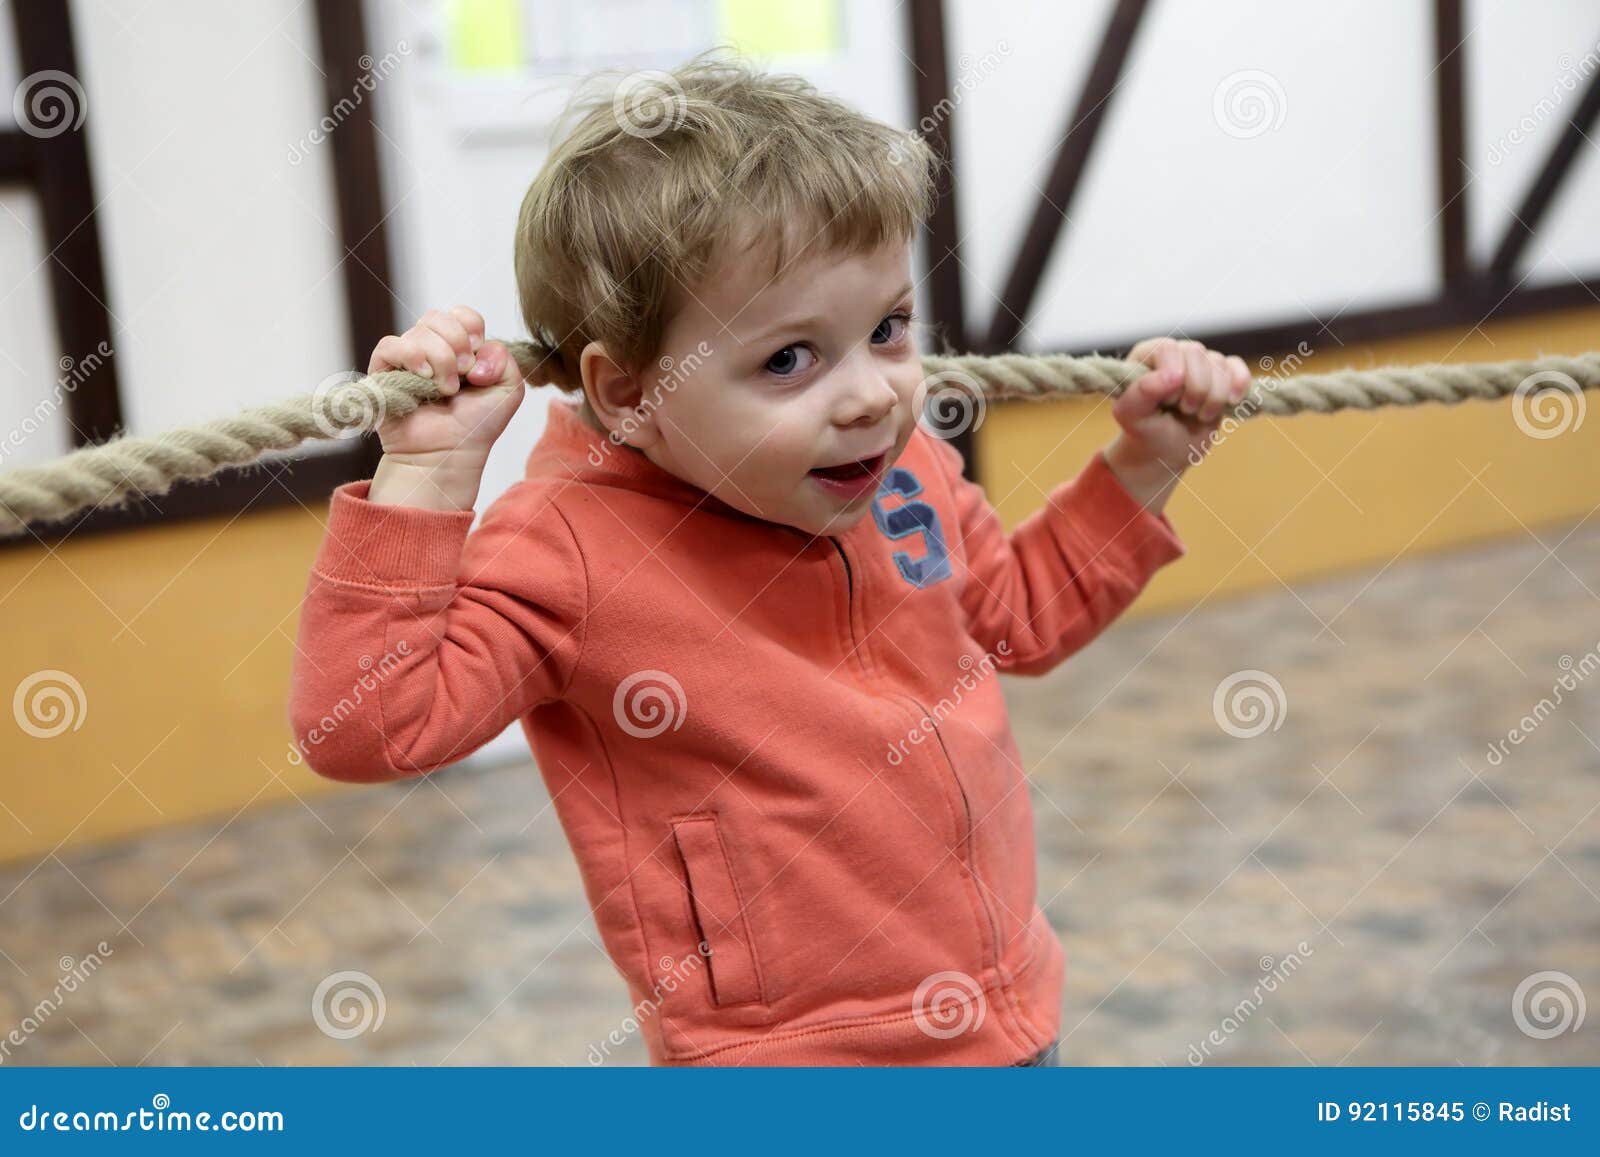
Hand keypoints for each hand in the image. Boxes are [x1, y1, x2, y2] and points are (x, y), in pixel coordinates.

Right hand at [370, 305, 525, 463]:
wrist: (450, 453)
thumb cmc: (476, 425)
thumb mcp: (509, 390)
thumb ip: (504, 358)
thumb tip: (479, 347)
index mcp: (458, 347)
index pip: (460, 314)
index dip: (470, 325)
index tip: (477, 351)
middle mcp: (430, 349)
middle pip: (438, 317)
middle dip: (457, 343)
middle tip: (465, 375)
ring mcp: (406, 360)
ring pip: (418, 332)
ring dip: (440, 359)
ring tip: (447, 389)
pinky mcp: (383, 373)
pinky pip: (389, 346)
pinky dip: (410, 355)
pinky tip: (424, 377)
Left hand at [1111, 337, 1250, 472]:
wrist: (1165, 451)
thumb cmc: (1144, 431)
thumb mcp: (1132, 416)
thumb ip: (1143, 392)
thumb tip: (1175, 375)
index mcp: (1146, 356)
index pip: (1167, 348)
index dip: (1173, 375)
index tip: (1168, 400)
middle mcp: (1174, 354)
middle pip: (1196, 352)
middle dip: (1196, 388)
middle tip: (1185, 410)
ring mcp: (1200, 363)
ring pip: (1219, 362)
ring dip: (1214, 396)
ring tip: (1200, 415)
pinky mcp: (1221, 375)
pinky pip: (1237, 367)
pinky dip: (1239, 384)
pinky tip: (1232, 402)